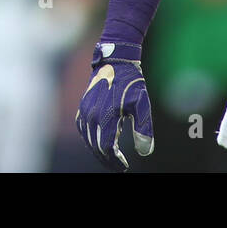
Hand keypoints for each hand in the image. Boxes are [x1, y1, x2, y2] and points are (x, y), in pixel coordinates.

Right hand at [76, 41, 153, 170]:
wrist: (114, 60)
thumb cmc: (130, 82)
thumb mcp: (142, 105)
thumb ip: (143, 130)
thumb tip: (144, 152)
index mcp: (105, 117)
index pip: (107, 148)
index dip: (116, 161)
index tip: (124, 167)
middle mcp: (91, 116)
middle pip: (96, 147)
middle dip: (107, 160)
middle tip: (119, 166)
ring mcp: (84, 111)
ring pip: (88, 140)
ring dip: (98, 152)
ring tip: (111, 158)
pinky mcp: (82, 107)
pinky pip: (83, 130)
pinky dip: (91, 140)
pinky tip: (99, 143)